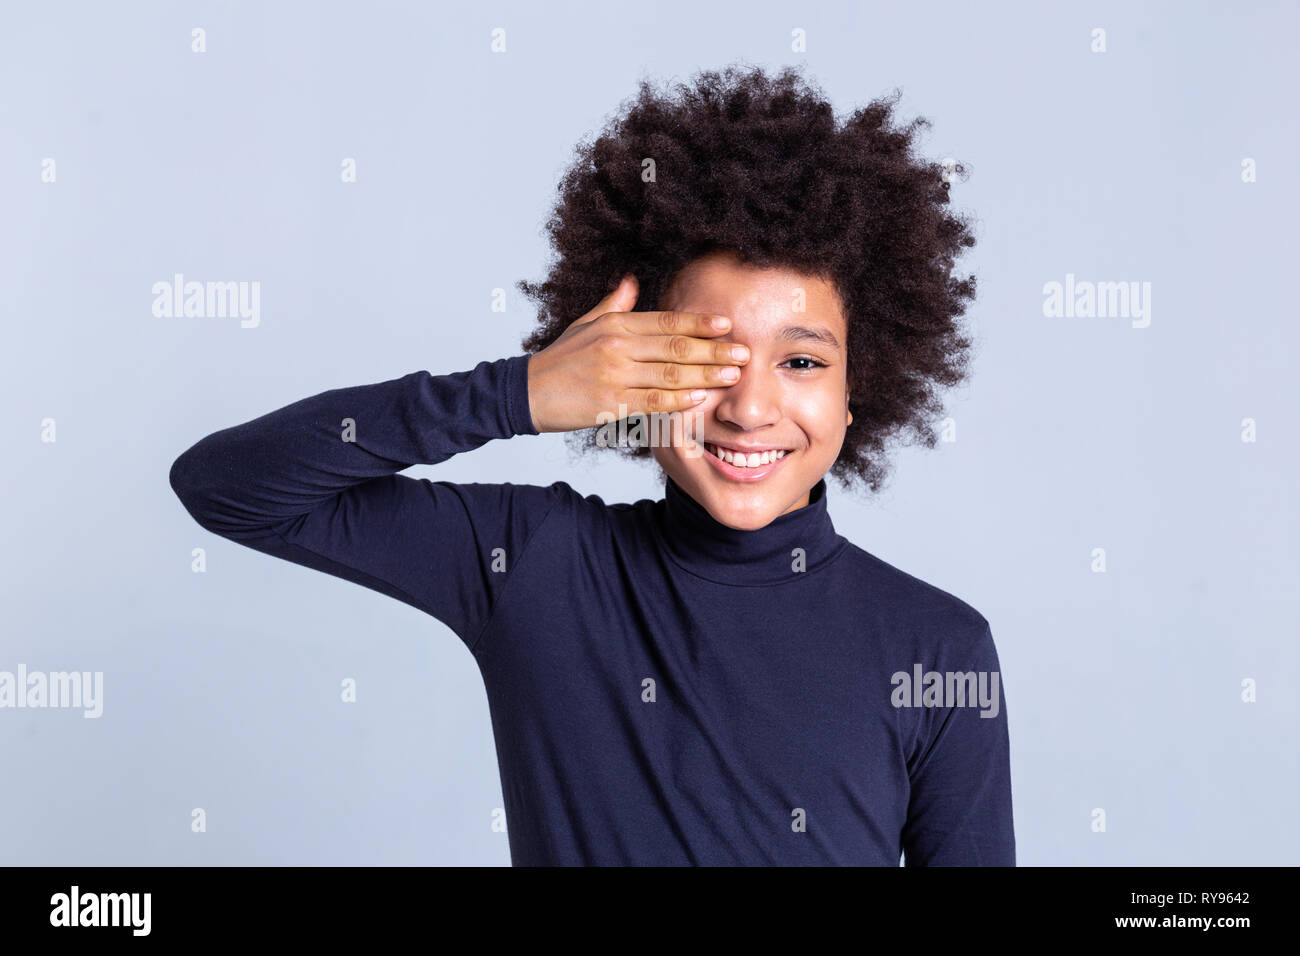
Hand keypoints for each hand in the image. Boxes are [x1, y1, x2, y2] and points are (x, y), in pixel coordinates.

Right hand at [526, 274, 747, 432]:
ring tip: (732, 376)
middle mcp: (617, 347)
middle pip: (676, 348)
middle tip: (744, 352)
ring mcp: (614, 376)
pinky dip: (677, 400)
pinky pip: (651, 401)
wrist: (527, 392)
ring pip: (670, 375)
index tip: (727, 325)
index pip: (667, 321)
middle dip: (714, 350)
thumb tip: (632, 280)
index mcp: (615, 325)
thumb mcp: (585, 324)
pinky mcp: (609, 403)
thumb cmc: (560, 359)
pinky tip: (699, 399)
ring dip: (705, 376)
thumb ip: (614, 304)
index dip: (700, 323)